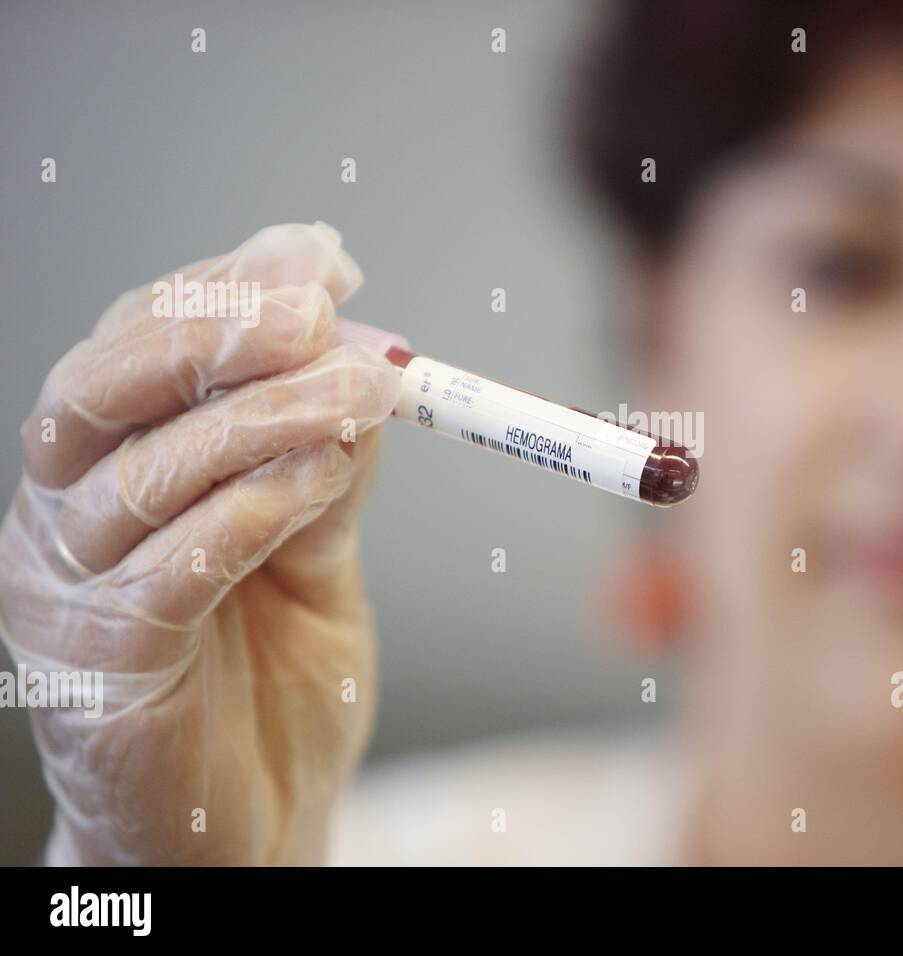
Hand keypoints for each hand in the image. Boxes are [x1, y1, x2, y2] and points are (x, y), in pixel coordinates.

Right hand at [0, 223, 399, 863]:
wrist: (254, 824)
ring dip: (257, 420)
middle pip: (100, 390)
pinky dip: (247, 511)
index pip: (139, 346)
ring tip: (358, 395)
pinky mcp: (97, 671)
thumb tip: (364, 366)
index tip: (322, 258)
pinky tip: (320, 477)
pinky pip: (164, 571)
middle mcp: (62, 521)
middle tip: (319, 312)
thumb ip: (324, 469)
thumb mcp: (315, 552)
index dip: (225, 290)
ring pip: (135, 473)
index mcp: (109, 472)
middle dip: (215, 335)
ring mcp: (64, 597)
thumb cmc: (273, 687)